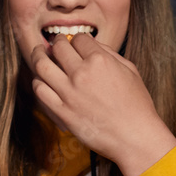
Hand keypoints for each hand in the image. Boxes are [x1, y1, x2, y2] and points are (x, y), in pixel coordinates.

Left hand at [29, 33, 175, 175]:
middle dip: (56, 42)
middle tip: (55, 45)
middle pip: (58, 48)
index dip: (76, 39)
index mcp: (100, 60)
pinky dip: (38, 81)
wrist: (135, 137)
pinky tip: (42, 80)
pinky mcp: (62, 112)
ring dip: (38, 56)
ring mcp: (69, 93)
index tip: (75, 44)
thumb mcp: (130, 70)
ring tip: (39, 54)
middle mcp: (82, 73)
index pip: (78, 38)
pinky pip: (40, 90)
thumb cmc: (137, 104)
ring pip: (41, 66)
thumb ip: (109, 53)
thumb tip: (91, 44)